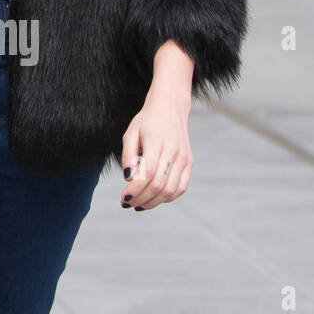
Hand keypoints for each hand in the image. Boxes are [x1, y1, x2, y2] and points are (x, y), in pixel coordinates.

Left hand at [120, 49, 193, 210]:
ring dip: (154, 202)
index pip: (148, 173)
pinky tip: (154, 198)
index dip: (136, 189)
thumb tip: (128, 178)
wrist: (170, 108)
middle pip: (159, 185)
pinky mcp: (189, 163)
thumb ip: (128, 155)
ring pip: (171, 190)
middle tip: (127, 204)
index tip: (124, 197)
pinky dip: (168, 197)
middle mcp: (173, 152)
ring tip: (139, 205)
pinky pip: (181, 187)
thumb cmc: (146, 121)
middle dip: (142, 199)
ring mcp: (184, 158)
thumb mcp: (131, 133)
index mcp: (156, 142)